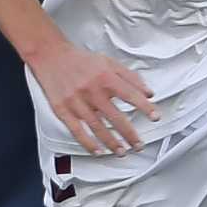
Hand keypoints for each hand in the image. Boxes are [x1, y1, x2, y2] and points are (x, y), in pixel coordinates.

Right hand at [29, 39, 158, 153]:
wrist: (50, 55)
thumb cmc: (80, 60)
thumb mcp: (108, 62)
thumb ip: (130, 77)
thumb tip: (148, 93)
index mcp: (105, 77)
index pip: (130, 95)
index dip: (145, 107)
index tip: (155, 117)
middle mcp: (92, 90)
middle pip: (116, 118)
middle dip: (130, 135)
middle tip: (139, 145)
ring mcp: (77, 102)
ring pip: (98, 128)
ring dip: (112, 143)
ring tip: (122, 151)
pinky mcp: (62, 109)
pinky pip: (77, 130)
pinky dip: (88, 143)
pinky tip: (97, 150)